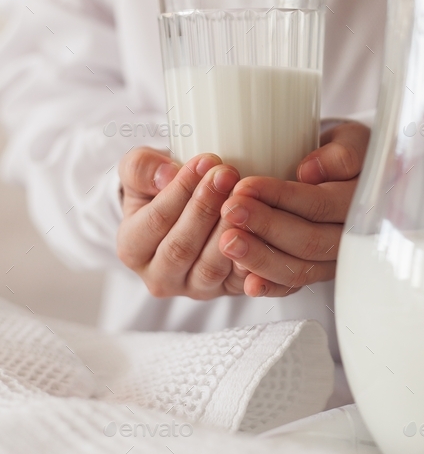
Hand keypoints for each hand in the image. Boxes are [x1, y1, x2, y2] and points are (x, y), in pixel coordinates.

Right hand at [116, 147, 248, 298]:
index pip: (156, 221)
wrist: (184, 211)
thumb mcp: (140, 172)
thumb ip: (141, 168)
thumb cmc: (159, 188)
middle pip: (181, 248)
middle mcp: (159, 277)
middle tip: (227, 173)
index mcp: (132, 249)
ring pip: (211, 267)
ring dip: (229, 230)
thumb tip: (166, 175)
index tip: (205, 161)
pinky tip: (261, 229)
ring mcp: (194, 289)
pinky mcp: (226, 291)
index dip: (180, 191)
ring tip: (244, 195)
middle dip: (206, 208)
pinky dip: (251, 258)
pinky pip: (240, 281)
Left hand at [218, 122, 369, 296]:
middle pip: (309, 241)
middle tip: (229, 211)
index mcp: (362, 201)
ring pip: (300, 269)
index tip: (245, 186)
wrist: (344, 170)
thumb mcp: (350, 139)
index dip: (283, 197)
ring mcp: (334, 260)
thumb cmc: (342, 151)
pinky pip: (295, 286)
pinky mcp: (317, 272)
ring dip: (260, 258)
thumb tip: (310, 172)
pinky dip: (271, 286)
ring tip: (227, 241)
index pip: (321, 204)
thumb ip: (342, 152)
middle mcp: (351, 237)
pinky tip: (247, 283)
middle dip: (265, 227)